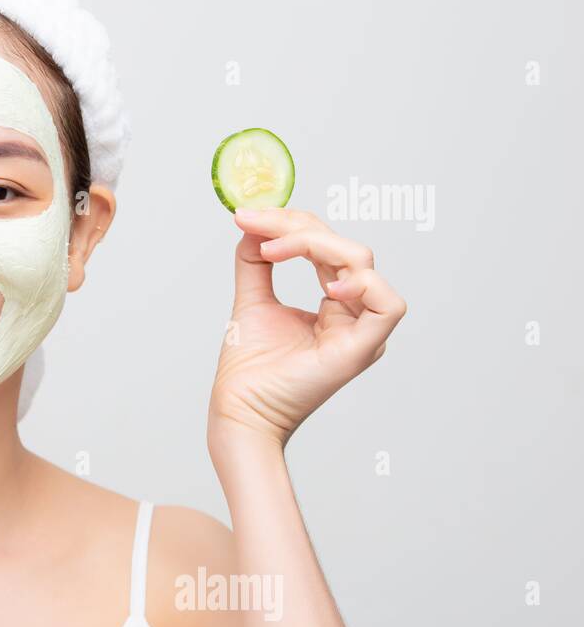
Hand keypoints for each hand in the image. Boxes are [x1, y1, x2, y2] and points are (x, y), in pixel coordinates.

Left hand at [207, 207, 406, 453]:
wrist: (239, 409)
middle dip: (296, 228)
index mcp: (336, 304)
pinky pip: (387, 305)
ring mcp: (362, 332)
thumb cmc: (249, 369)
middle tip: (253, 223)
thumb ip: (256, 260)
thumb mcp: (251, 299)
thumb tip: (252, 221)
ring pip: (361, 263)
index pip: (326, 245)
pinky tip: (325, 282)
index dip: (292, 223)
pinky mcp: (363, 349)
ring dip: (315, 245)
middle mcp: (354, 314)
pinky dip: (362, 284)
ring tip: (271, 251)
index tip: (247, 216)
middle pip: (343, 247)